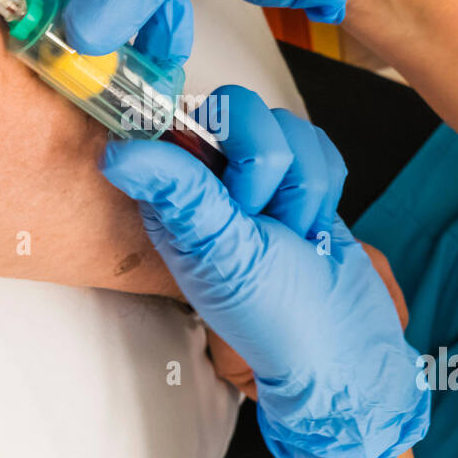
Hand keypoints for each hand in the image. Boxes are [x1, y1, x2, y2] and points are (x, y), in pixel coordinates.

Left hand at [101, 85, 428, 457]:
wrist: (340, 347)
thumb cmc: (273, 316)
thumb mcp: (221, 255)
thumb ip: (179, 193)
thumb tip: (117, 151)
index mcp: (174, 192)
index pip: (186, 114)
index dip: (224, 147)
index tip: (238, 199)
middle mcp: (209, 177)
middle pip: (245, 110)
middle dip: (270, 169)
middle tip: (266, 220)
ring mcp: (256, 178)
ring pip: (291, 129)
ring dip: (302, 188)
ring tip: (292, 233)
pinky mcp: (299, 181)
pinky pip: (320, 148)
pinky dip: (324, 192)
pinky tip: (311, 228)